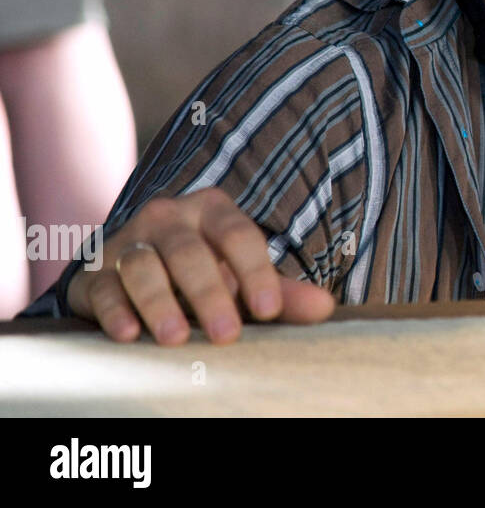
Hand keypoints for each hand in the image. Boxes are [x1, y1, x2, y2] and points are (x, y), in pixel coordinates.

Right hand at [66, 187, 335, 344]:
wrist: (139, 265)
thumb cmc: (208, 272)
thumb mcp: (246, 278)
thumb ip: (282, 293)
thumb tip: (326, 307)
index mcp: (213, 211)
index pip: (239, 236)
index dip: (256, 273)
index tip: (269, 311)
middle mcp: (168, 219)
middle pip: (189, 252)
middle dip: (208, 293)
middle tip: (227, 335)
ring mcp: (128, 242)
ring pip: (141, 265)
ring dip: (159, 302)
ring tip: (176, 338)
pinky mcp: (94, 273)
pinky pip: (102, 288)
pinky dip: (115, 311)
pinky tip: (130, 335)